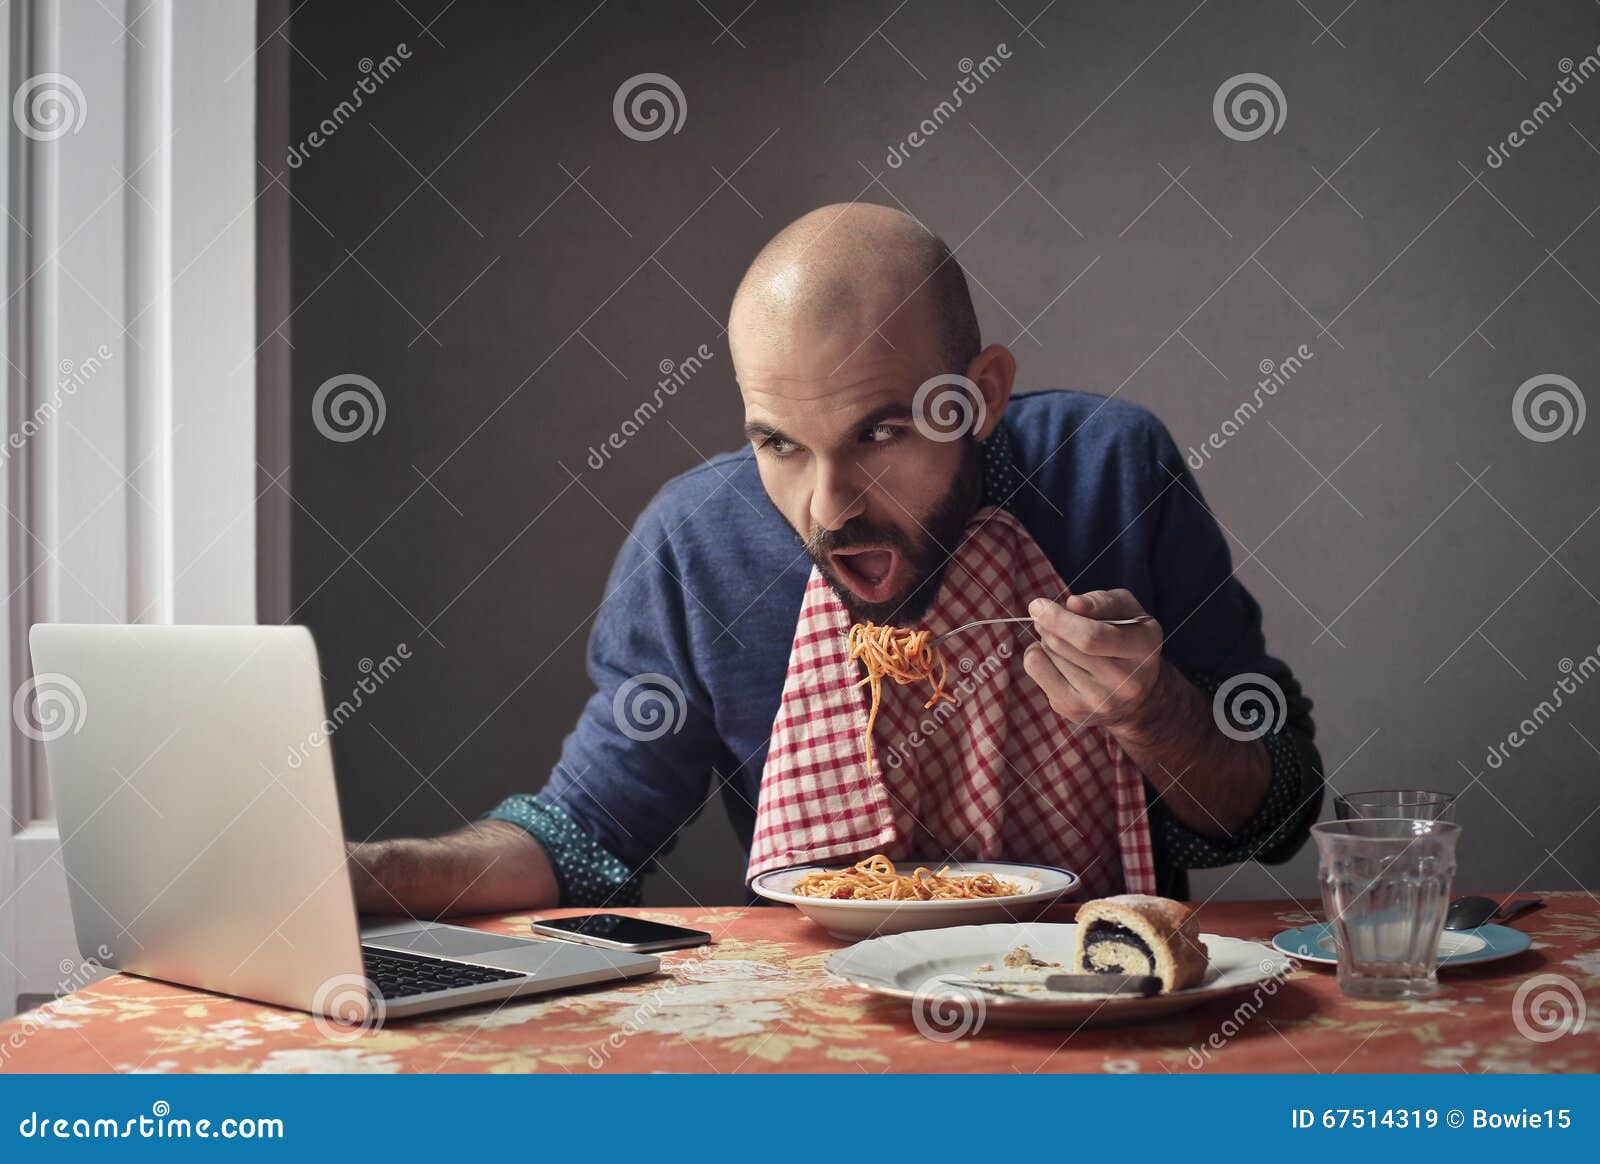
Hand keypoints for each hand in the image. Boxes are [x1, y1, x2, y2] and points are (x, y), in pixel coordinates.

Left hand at [1021, 590, 1170, 739]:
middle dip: (1048, 625)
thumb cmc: (1127, 638)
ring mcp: (1099, 700)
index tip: (1037, 605)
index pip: (1091, 636)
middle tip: (1048, 619)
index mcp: (1143, 648)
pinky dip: (1037, 655)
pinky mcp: (1075, 710)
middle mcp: (1125, 680)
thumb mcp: (1127, 610)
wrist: (1137, 697)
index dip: (1058, 619)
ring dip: (1047, 640)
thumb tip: (1072, 605)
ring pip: (1048, 654)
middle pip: (1062, 644)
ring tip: (1064, 642)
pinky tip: (1054, 656)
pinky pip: (1036, 670)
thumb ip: (1102, 602)